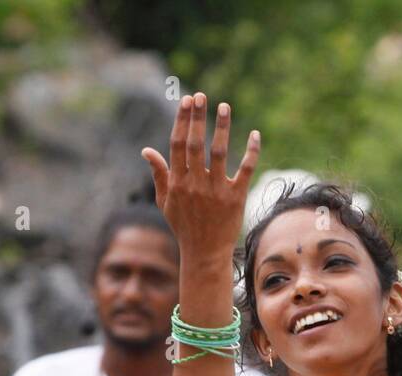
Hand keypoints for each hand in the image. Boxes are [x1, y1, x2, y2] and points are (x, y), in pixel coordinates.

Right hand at [141, 93, 260, 262]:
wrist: (204, 254)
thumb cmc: (184, 226)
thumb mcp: (166, 202)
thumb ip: (159, 174)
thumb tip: (147, 151)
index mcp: (178, 183)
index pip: (178, 145)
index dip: (182, 121)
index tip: (187, 101)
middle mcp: (195, 185)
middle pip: (195, 144)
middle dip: (198, 117)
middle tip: (201, 95)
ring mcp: (216, 190)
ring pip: (219, 152)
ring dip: (222, 127)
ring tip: (224, 106)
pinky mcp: (236, 197)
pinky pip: (246, 169)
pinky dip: (252, 151)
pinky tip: (255, 134)